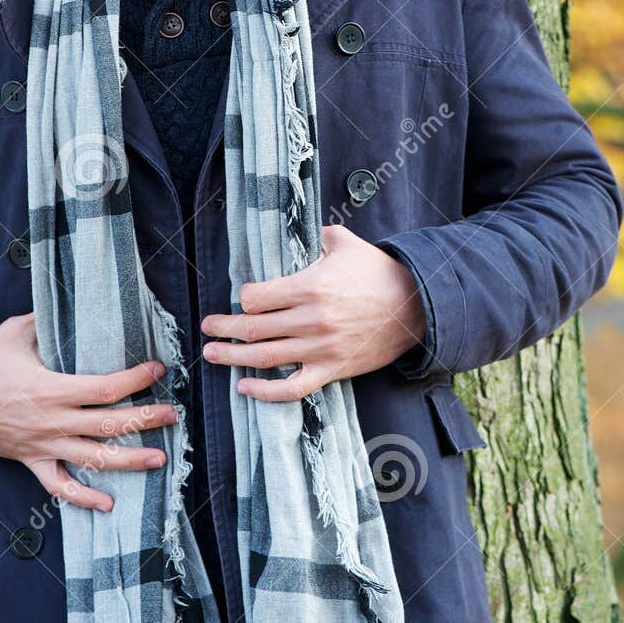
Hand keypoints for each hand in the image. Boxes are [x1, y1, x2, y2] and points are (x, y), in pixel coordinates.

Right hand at [0, 311, 178, 510]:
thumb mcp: (16, 331)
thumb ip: (46, 321)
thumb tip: (69, 307)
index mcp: (53, 388)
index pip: (106, 388)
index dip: (136, 379)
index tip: (157, 369)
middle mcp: (53, 421)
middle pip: (109, 424)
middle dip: (145, 419)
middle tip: (173, 416)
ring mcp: (42, 444)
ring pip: (93, 459)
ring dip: (129, 461)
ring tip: (158, 459)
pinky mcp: (30, 459)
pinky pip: (59, 485)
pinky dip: (84, 497)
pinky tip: (108, 504)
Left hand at [199, 224, 425, 401]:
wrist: (416, 307)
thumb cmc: (379, 272)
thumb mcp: (347, 243)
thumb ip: (321, 235)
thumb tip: (311, 231)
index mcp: (309, 286)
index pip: (257, 297)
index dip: (244, 298)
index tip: (242, 298)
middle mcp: (310, 319)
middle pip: (253, 328)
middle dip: (224, 328)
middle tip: (207, 327)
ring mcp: (320, 348)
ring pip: (265, 357)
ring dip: (233, 357)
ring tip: (212, 354)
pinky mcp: (332, 369)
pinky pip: (293, 388)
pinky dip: (266, 392)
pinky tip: (245, 387)